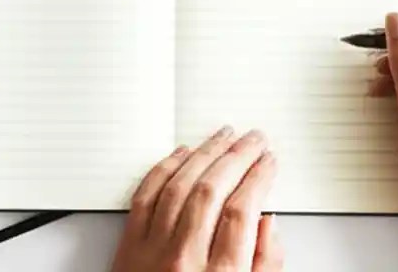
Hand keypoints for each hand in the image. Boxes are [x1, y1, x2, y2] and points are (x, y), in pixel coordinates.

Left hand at [110, 128, 282, 271]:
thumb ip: (264, 268)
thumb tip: (267, 225)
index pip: (242, 211)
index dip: (259, 178)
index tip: (270, 162)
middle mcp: (184, 260)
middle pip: (212, 191)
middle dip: (237, 157)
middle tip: (254, 140)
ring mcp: (151, 251)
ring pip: (178, 186)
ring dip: (203, 155)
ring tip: (223, 138)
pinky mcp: (127, 249)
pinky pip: (145, 196)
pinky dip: (163, 169)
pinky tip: (181, 155)